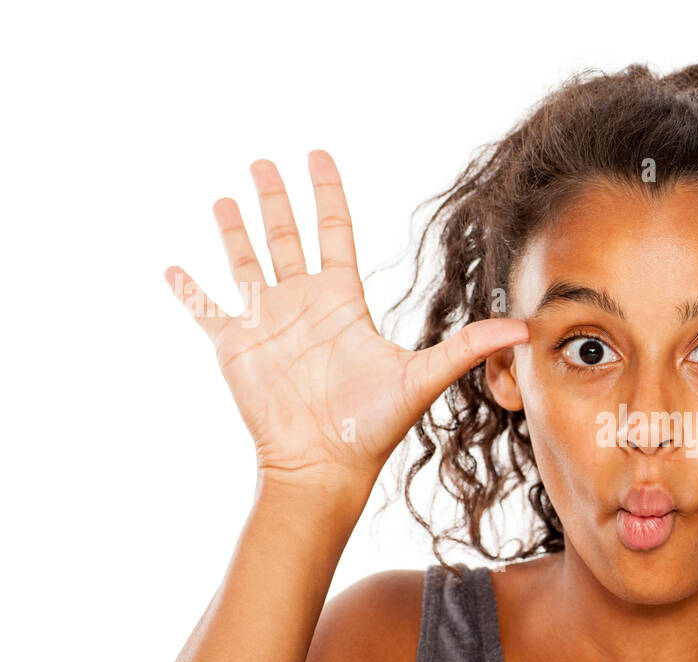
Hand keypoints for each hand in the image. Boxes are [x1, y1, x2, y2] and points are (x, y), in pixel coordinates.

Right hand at [165, 150, 527, 492]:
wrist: (324, 464)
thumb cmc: (372, 426)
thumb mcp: (422, 377)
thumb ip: (468, 346)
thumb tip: (522, 328)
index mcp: (342, 303)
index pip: (334, 233)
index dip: (327, 195)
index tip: (318, 157)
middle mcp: (302, 305)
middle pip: (287, 238)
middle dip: (275, 199)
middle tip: (264, 161)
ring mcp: (266, 324)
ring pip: (246, 264)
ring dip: (234, 232)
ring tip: (223, 199)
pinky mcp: (235, 347)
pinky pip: (206, 311)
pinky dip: (189, 291)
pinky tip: (172, 269)